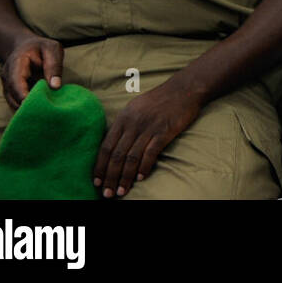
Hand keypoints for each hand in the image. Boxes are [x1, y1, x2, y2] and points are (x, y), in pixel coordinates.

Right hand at [0, 35, 63, 109]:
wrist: (26, 47)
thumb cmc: (42, 48)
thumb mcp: (52, 49)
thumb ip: (54, 66)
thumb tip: (55, 87)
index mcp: (16, 63)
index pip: (15, 82)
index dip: (23, 95)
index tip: (34, 105)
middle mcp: (7, 76)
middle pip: (13, 96)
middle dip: (26, 106)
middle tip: (44, 114)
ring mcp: (7, 86)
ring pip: (14, 103)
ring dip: (27, 109)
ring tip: (43, 114)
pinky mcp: (11, 93)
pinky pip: (17, 104)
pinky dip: (27, 108)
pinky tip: (40, 111)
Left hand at [92, 80, 203, 197]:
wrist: (184, 88)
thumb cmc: (159, 99)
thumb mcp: (135, 107)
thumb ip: (124, 124)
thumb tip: (112, 146)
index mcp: (124, 117)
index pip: (106, 146)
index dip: (100, 166)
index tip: (97, 182)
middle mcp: (133, 123)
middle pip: (117, 155)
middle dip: (110, 177)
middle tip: (107, 194)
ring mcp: (149, 127)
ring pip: (132, 157)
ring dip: (125, 177)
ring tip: (121, 191)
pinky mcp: (164, 131)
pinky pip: (150, 153)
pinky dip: (144, 167)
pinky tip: (140, 178)